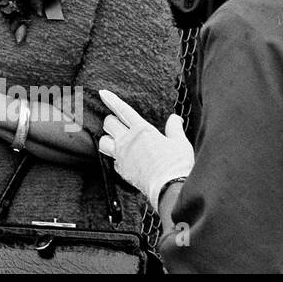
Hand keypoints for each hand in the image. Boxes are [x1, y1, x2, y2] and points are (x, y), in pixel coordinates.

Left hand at [97, 89, 194, 210]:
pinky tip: (124, 159)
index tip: (102, 93)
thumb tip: (174, 118)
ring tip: (116, 140)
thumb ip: (174, 128)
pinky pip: (111, 160)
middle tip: (119, 123)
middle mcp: (128, 141)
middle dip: (111, 121)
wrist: (169, 188)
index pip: (123, 110)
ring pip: (103, 141)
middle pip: (108, 123)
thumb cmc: (177, 165)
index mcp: (142, 130)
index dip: (111, 100)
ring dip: (107, 139)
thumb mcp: (180, 142)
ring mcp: (122, 156)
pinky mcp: (121, 170)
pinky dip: (115, 157)